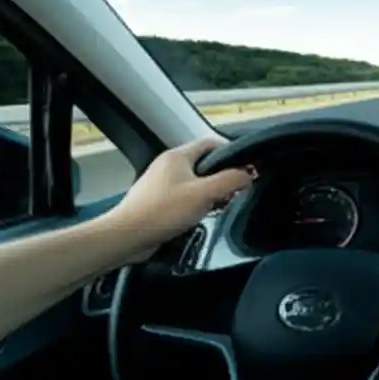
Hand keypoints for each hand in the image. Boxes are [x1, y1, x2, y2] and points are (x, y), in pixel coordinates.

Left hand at [103, 138, 253, 257]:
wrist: (128, 236)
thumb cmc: (164, 211)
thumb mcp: (204, 194)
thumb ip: (230, 181)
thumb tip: (250, 173)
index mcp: (178, 156)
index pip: (210, 143)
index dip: (231, 153)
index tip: (246, 168)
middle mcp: (168, 165)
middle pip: (204, 164)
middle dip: (221, 177)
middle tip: (234, 193)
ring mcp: (160, 183)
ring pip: (194, 182)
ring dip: (209, 193)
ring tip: (217, 207)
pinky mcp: (157, 201)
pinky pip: (183, 196)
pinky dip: (195, 204)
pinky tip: (199, 217)